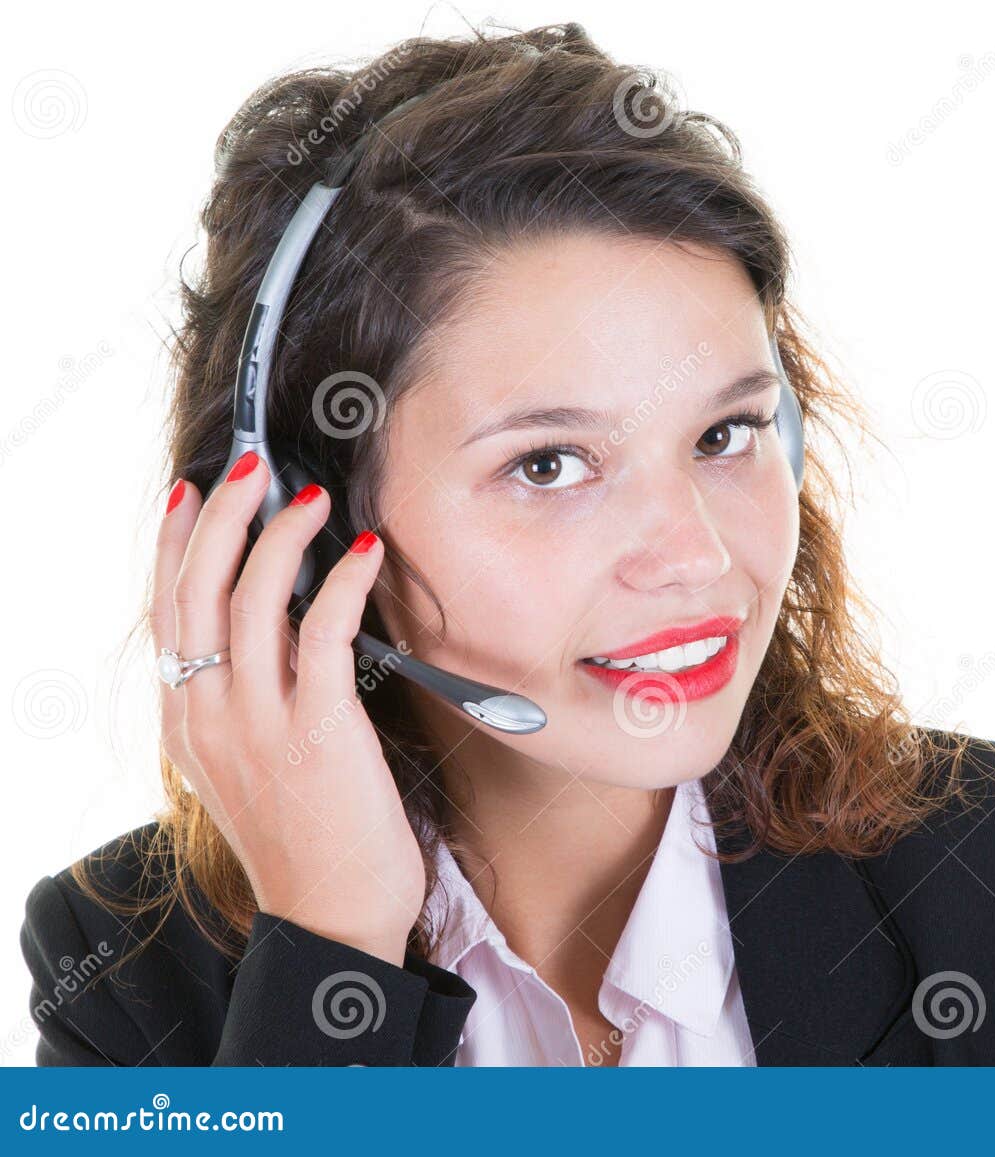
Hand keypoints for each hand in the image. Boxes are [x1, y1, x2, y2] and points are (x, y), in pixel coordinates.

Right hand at [151, 452, 423, 966]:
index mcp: (186, 721)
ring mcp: (257, 725)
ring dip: (281, 537)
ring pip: (249, 602)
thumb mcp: (248, 762)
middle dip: (221, 515)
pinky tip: (363, 555)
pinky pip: (322, 637)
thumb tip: (274, 622)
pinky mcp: (317, 733)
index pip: (166, 610)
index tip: (189, 488)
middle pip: (195, 591)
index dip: (172, 541)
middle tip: (250, 464)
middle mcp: (207, 716)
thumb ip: (247, 695)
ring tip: (311, 497)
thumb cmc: (305, 837)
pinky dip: (340, 585)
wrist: (331, 916)